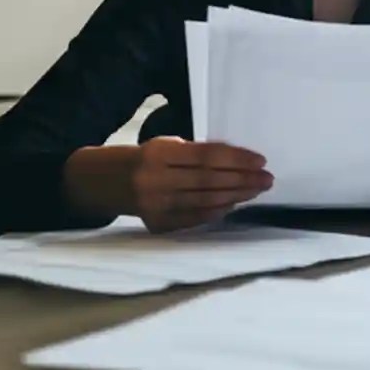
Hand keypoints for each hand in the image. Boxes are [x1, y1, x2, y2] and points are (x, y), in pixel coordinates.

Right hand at [127, 137, 272, 231]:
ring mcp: (155, 205)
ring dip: (235, 196)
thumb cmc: (145, 159)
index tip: (260, 161)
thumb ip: (197, 153)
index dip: (236, 159)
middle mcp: (155, 180)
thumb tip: (238, 161)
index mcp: (158, 153)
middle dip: (242, 180)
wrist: (102, 182)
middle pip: (208, 180)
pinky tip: (233, 204)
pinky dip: (217, 211)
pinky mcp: (156, 223)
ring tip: (256, 190)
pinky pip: (194, 218)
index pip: (206, 156)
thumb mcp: (164, 145)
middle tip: (267, 179)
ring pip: (204, 201)